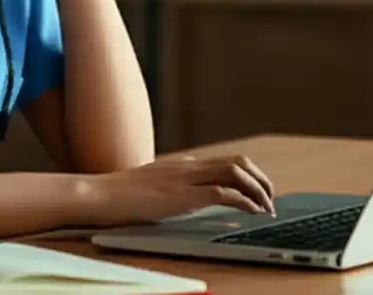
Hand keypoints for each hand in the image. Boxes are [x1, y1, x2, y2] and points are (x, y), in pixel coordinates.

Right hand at [77, 155, 276, 226]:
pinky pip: (223, 194)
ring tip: (266, 207)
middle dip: (261, 180)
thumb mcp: (154, 182)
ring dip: (257, 190)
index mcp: (184, 164)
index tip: (259, 193)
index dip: (249, 176)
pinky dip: (244, 201)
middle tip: (270, 199)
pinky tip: (251, 211)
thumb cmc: (122, 193)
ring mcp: (186, 179)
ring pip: (235, 173)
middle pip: (237, 163)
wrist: (102, 194)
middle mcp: (189, 167)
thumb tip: (189, 183)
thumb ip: (175, 181)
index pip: (226, 162)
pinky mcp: (182, 196)